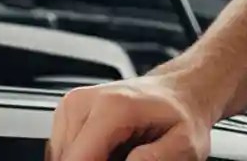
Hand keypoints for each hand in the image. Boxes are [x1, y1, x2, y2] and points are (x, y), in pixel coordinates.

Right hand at [45, 73, 214, 160]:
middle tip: (128, 156)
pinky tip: (110, 150)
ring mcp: (72, 106)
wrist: (179, 92)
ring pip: (63, 158)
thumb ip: (152, 160)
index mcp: (111, 108)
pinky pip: (64, 152)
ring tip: (121, 152)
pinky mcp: (67, 114)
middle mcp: (84, 102)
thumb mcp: (183, 145)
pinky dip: (86, 156)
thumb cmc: (181, 117)